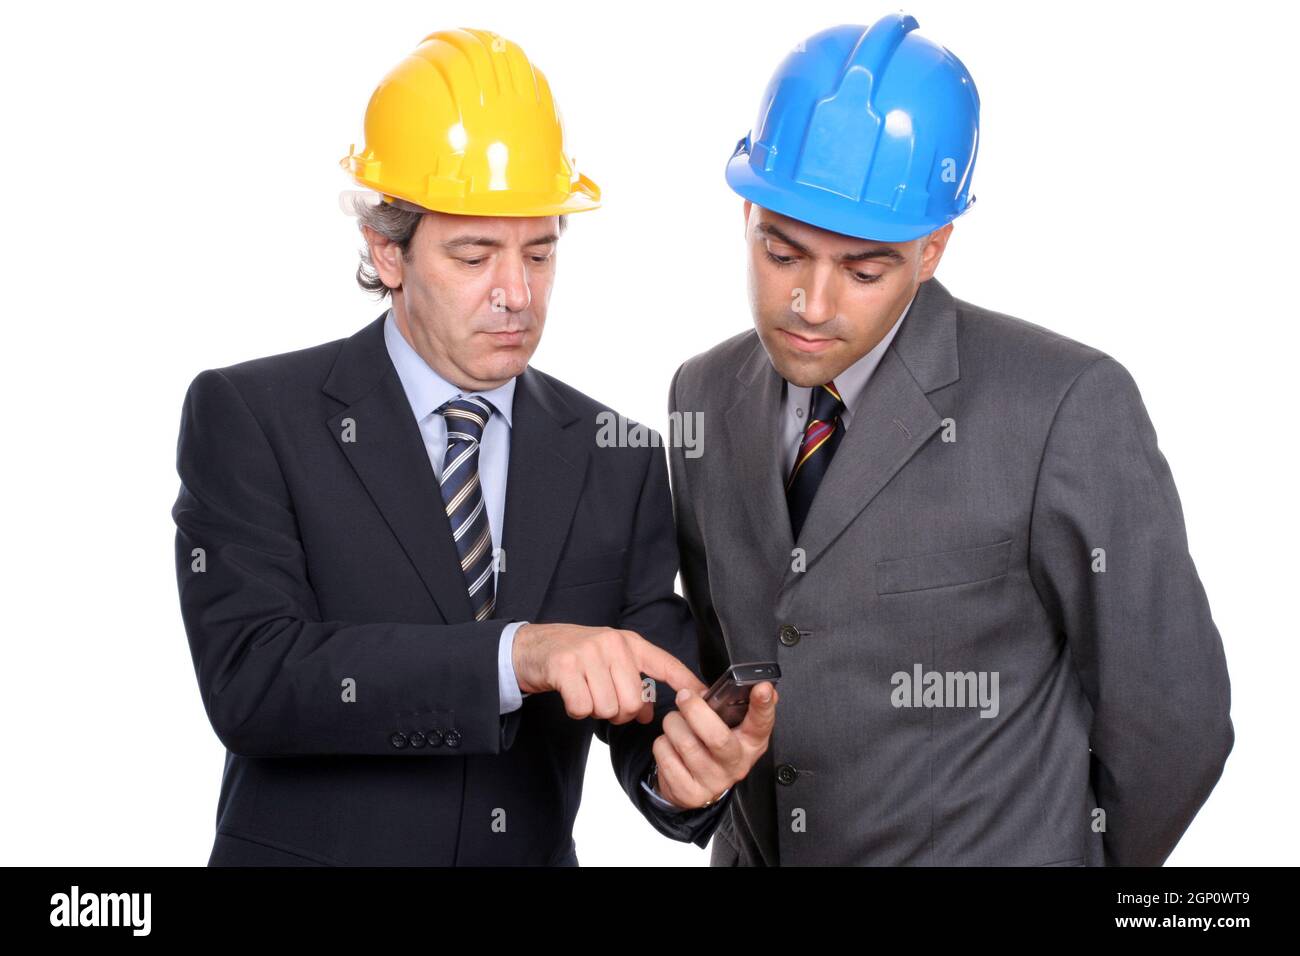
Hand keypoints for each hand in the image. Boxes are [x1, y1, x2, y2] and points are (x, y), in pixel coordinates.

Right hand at [512, 623, 706, 723]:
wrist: (533, 647)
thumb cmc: (576, 658)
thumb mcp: (609, 663)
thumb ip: (632, 684)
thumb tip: (649, 715)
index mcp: (629, 643)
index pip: (666, 664)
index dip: (687, 683)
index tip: (704, 697)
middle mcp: (613, 644)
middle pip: (633, 702)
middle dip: (619, 714)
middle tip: (604, 702)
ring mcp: (589, 653)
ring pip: (609, 708)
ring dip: (596, 712)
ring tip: (586, 694)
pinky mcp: (566, 666)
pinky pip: (583, 708)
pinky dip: (577, 711)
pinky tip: (571, 695)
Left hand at [651, 682, 777, 809]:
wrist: (694, 784)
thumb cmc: (711, 746)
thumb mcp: (726, 723)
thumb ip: (728, 700)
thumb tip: (735, 679)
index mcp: (750, 742)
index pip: (762, 722)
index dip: (764, 705)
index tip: (763, 688)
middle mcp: (736, 764)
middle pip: (718, 737)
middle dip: (695, 710)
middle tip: (684, 696)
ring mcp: (714, 781)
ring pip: (685, 743)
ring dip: (673, 724)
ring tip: (676, 722)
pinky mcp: (690, 793)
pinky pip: (666, 756)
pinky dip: (662, 744)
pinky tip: (670, 745)